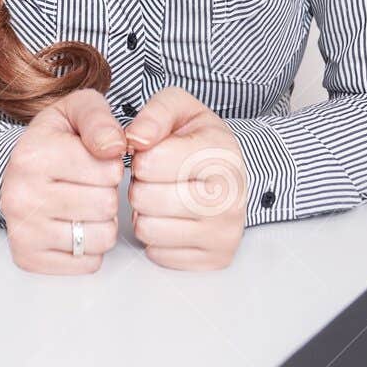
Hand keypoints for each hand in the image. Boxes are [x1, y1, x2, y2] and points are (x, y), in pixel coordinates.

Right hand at [0, 88, 125, 274]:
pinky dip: (90, 247)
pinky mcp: (28, 257)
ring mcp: (22, 230)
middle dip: (107, 193)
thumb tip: (115, 147)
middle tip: (88, 183)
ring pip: (101, 239)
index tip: (94, 158)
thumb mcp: (78, 109)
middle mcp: (20, 195)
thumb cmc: (56, 138)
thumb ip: (100, 119)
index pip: (109, 170)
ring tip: (83, 203)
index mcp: (32, 154)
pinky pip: (88, 263)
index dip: (111, 164)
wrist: (19, 167)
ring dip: (102, 222)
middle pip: (106, 206)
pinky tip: (74, 224)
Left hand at [126, 87, 247, 270]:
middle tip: (156, 178)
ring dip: (144, 213)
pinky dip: (156, 237)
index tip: (154, 153)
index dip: (141, 156)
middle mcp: (230, 197)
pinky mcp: (216, 258)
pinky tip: (171, 218)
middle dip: (140, 185)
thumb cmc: (199, 138)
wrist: (231, 170)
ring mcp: (225, 231)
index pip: (150, 163)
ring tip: (162, 195)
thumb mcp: (180, 109)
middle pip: (145, 199)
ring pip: (147, 229)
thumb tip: (135, 139)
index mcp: (222, 154)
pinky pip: (158, 253)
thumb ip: (154, 114)